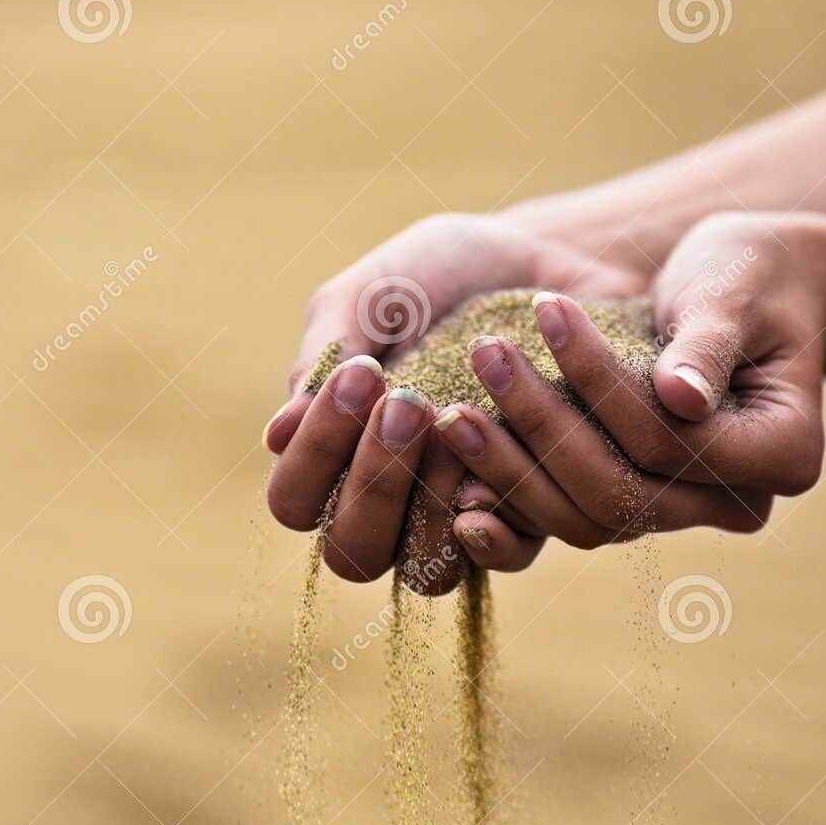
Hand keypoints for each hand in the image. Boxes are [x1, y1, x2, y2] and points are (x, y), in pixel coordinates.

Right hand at [263, 211, 648, 591]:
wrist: (550, 255)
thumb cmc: (441, 274)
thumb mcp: (372, 298)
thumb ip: (325, 358)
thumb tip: (275, 437)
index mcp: (334, 454)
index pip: (296, 502)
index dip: (314, 458)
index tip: (360, 375)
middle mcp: (390, 500)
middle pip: (354, 553)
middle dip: (374, 481)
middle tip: (407, 402)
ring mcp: (458, 514)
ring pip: (427, 570)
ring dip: (431, 504)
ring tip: (457, 420)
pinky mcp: (529, 511)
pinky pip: (508, 554)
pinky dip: (500, 519)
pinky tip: (501, 465)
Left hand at [432, 211, 825, 564]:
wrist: (755, 292)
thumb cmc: (753, 274)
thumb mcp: (736, 291)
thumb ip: (707, 344)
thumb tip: (678, 398)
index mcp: (783, 455)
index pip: (673, 441)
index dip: (604, 386)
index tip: (548, 312)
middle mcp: (735, 503)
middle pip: (623, 495)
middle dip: (543, 428)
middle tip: (484, 359)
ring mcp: (680, 512)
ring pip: (586, 520)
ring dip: (511, 470)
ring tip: (450, 413)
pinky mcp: (633, 504)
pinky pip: (567, 521)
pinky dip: (512, 505)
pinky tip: (452, 485)